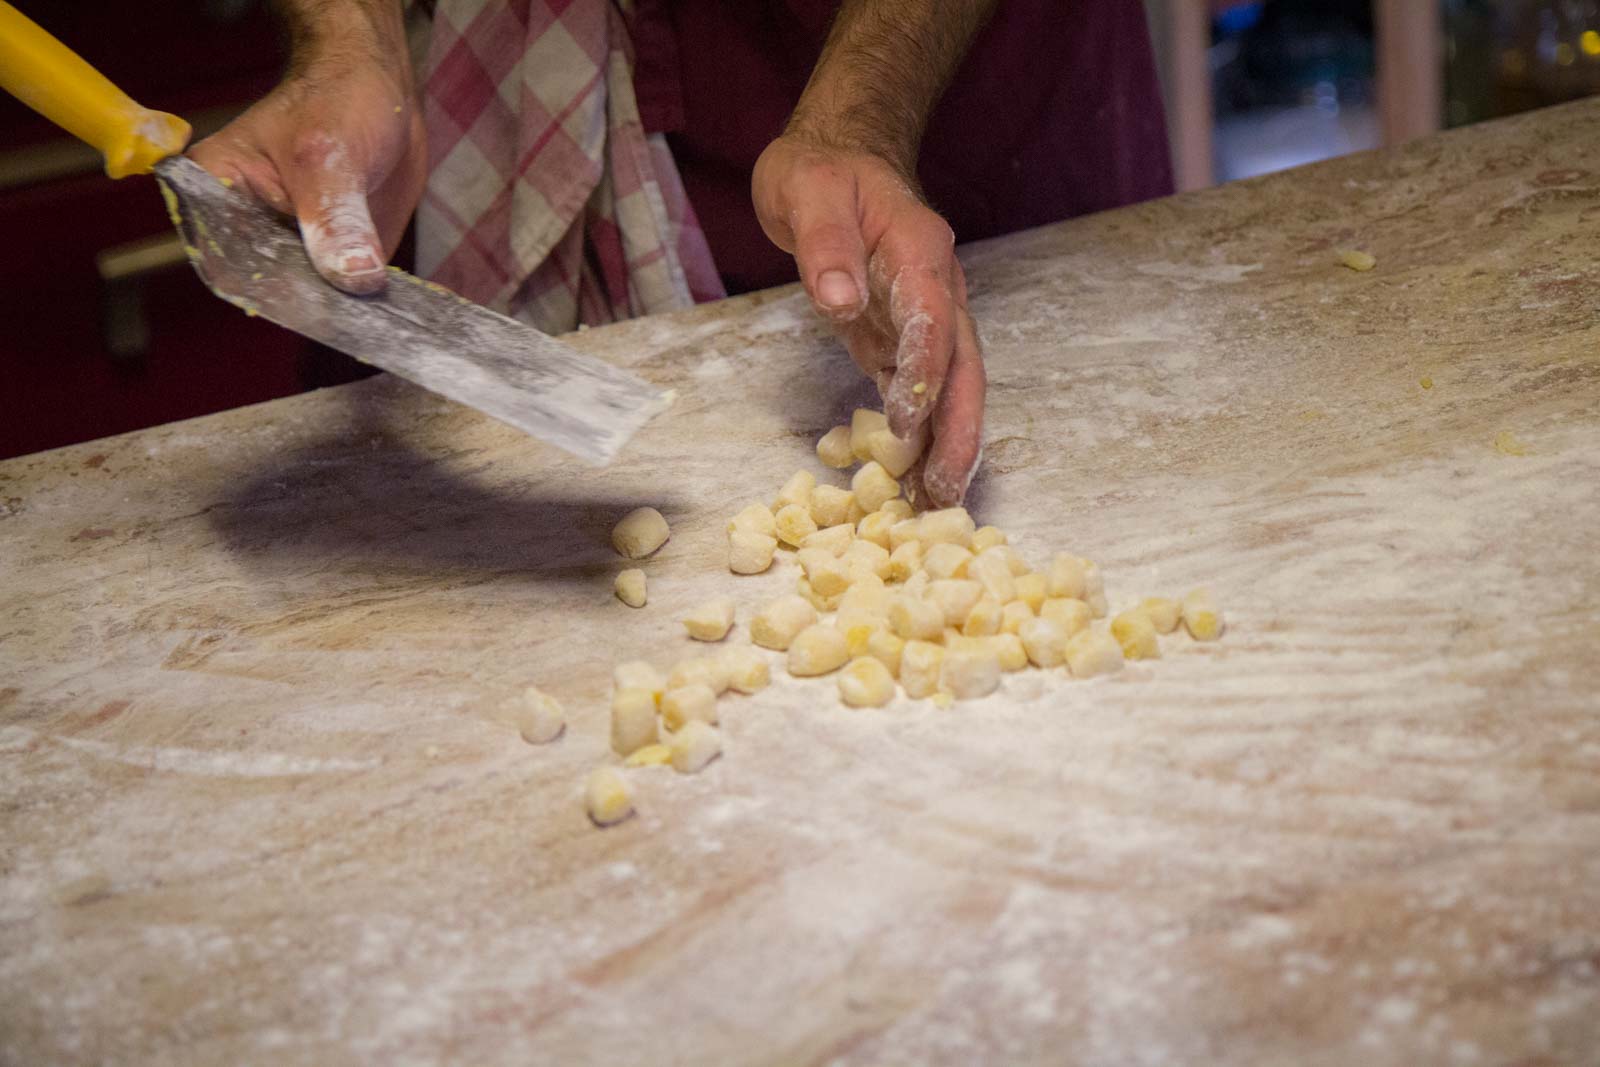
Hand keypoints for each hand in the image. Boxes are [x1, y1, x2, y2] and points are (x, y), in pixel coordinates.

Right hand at [189, 51, 424, 294]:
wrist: (384, 92)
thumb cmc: (337, 100)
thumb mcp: (329, 156)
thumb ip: (335, 219)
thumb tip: (355, 276)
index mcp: (214, 192)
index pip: (227, 259)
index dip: (267, 288)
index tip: (309, 301)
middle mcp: (246, 226)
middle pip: (269, 287)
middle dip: (312, 305)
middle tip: (350, 311)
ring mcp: (290, 246)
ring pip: (311, 296)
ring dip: (343, 309)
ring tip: (374, 316)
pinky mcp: (332, 258)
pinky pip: (346, 293)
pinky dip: (366, 304)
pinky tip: (390, 313)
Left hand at [753, 134, 983, 507]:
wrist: (836, 157)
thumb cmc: (821, 171)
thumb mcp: (808, 192)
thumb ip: (826, 245)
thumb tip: (840, 301)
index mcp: (919, 250)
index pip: (934, 317)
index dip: (925, 371)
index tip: (908, 422)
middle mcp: (935, 288)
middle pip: (963, 367)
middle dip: (960, 430)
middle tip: (948, 490)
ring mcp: (922, 316)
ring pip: (949, 387)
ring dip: (946, 443)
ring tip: (936, 501)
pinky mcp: (897, 336)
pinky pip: (916, 390)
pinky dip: (918, 434)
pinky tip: (911, 475)